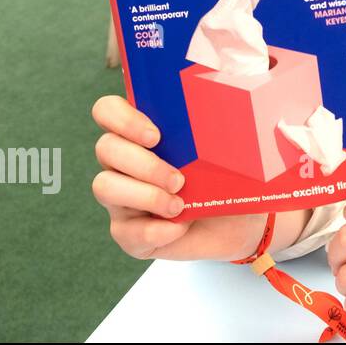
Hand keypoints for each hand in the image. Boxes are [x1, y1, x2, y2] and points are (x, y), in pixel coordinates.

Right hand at [91, 96, 268, 261]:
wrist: (241, 223)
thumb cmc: (230, 176)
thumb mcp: (230, 149)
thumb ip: (221, 128)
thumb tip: (227, 112)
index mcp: (143, 133)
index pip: (108, 110)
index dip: (121, 118)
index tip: (156, 136)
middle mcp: (124, 163)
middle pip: (106, 148)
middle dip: (144, 163)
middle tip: (179, 179)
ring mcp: (121, 198)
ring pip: (104, 187)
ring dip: (146, 195)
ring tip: (179, 205)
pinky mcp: (129, 233)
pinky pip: (128, 232)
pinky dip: (158, 230)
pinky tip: (181, 227)